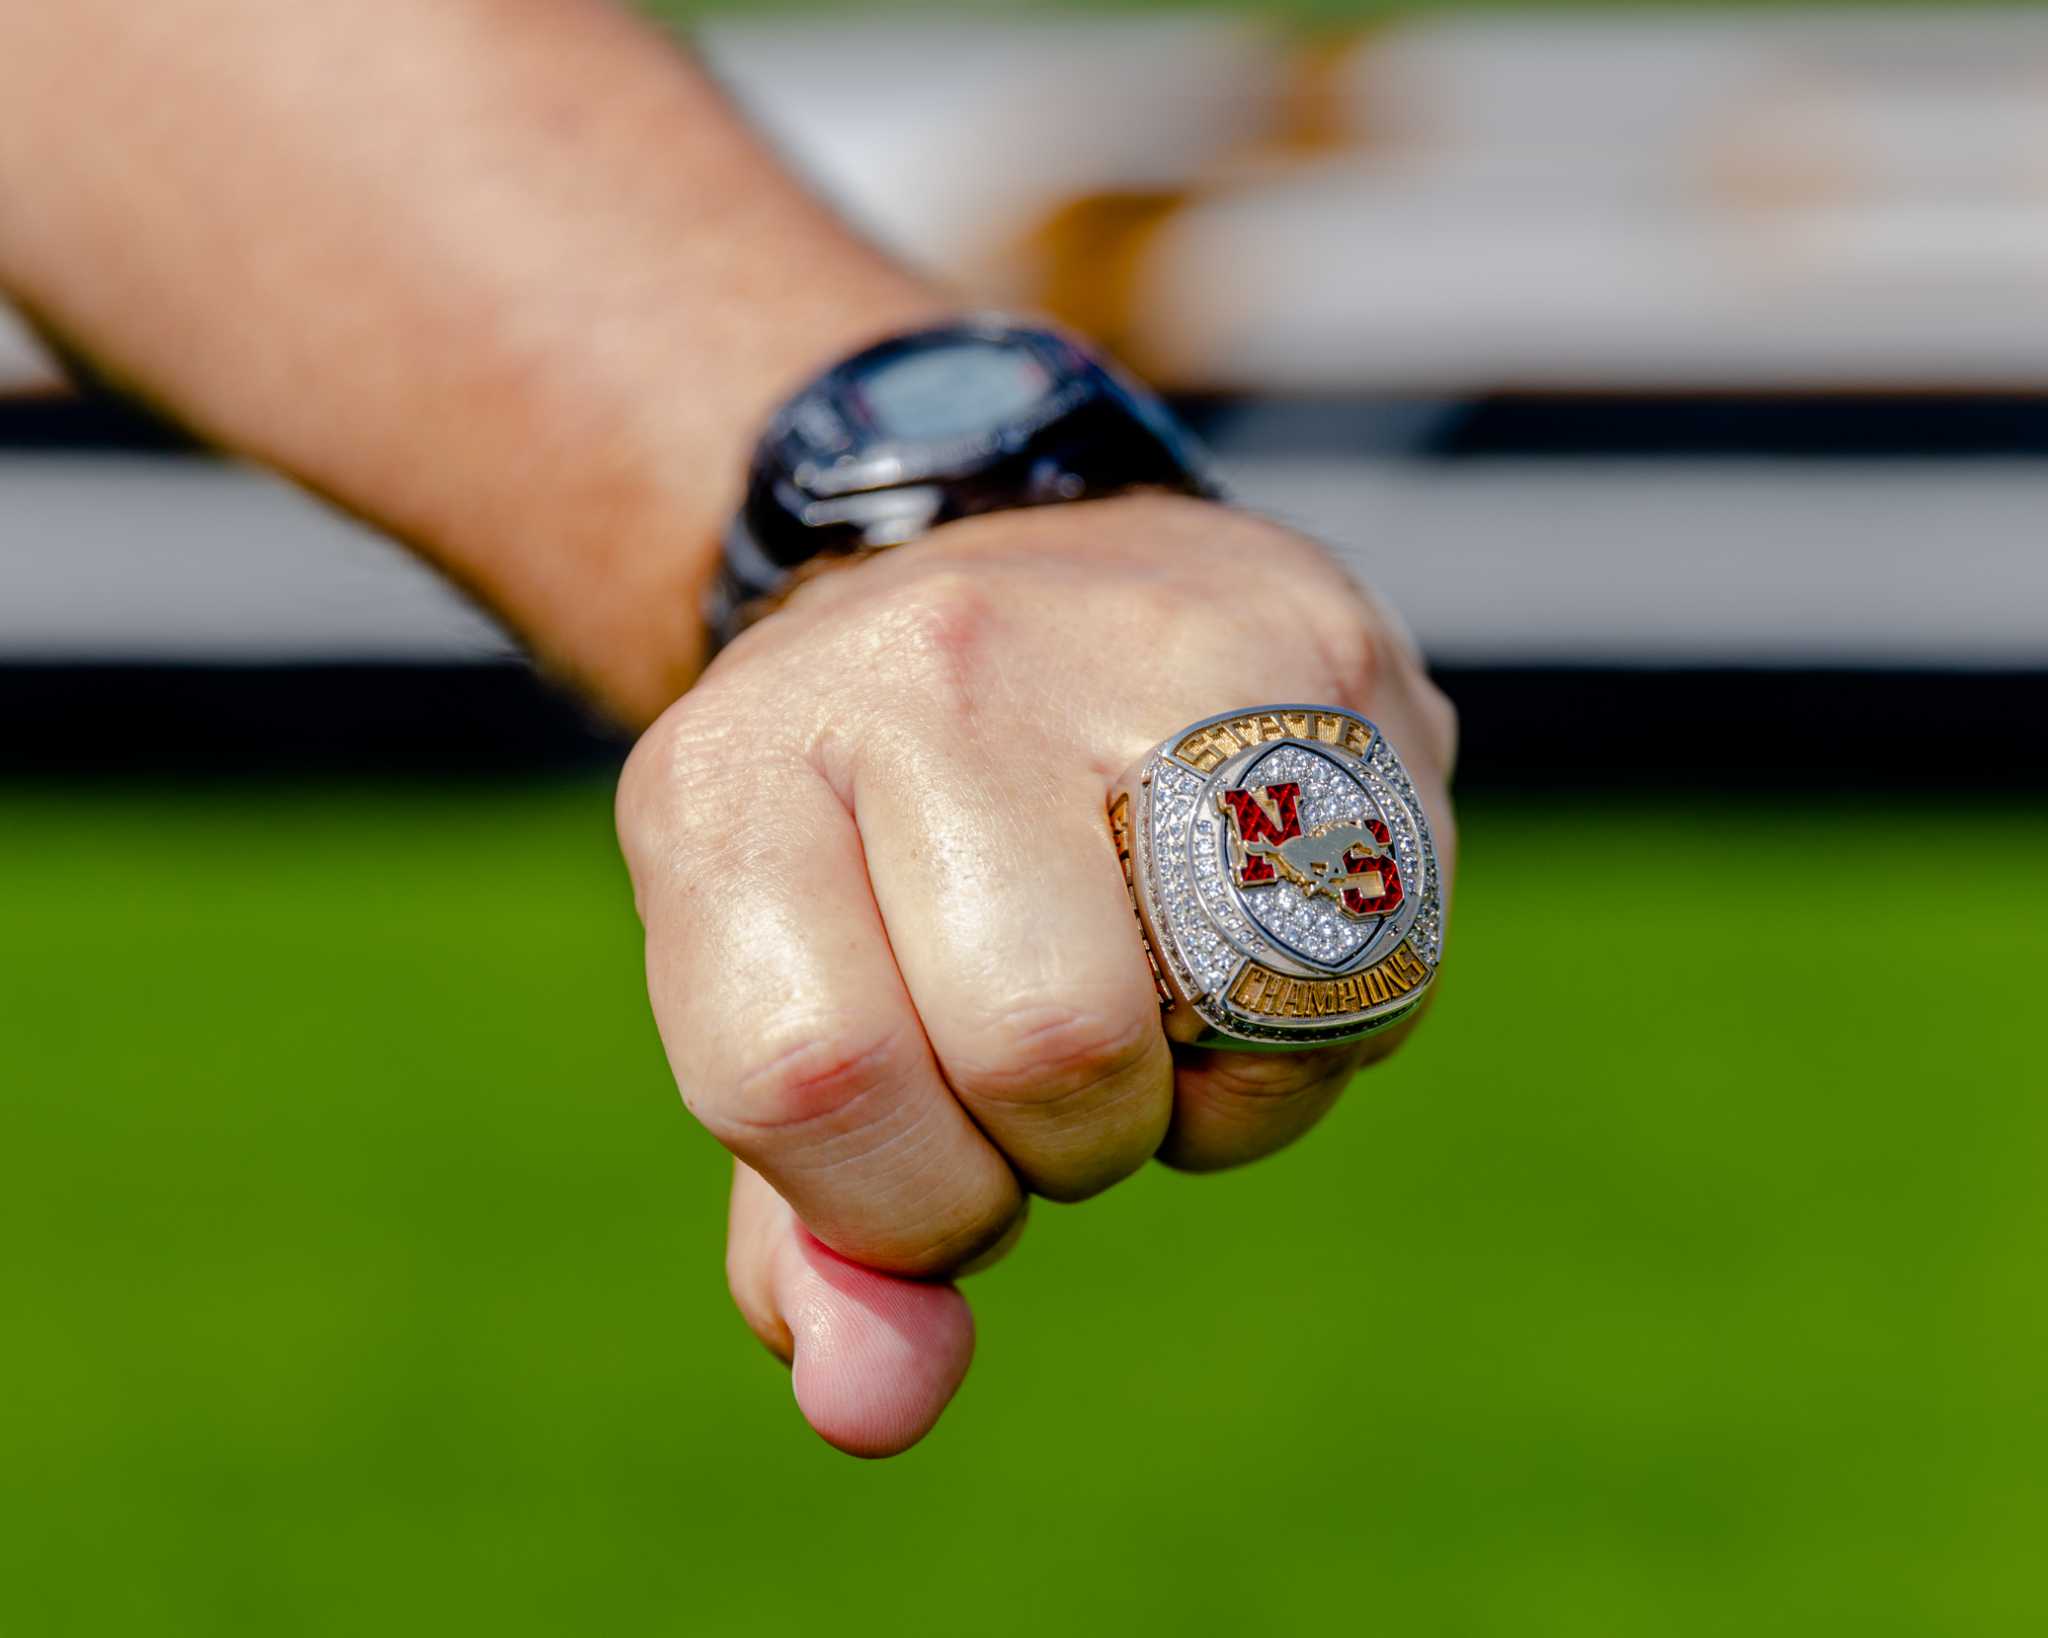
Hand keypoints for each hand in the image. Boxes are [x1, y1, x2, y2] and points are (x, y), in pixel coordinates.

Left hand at [616, 494, 1456, 1455]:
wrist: (1006, 571)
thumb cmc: (882, 851)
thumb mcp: (791, 1013)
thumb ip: (821, 1234)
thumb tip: (867, 1408)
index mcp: (735, 777)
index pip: (806, 1079)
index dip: (897, 1205)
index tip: (928, 1170)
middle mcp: (925, 672)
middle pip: (1047, 1047)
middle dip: (1062, 1144)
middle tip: (1038, 1067)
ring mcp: (1129, 641)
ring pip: (1225, 1007)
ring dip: (1202, 1093)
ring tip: (1147, 993)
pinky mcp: (1316, 654)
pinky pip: (1366, 965)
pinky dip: (1307, 1037)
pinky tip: (1244, 942)